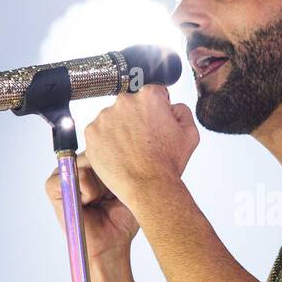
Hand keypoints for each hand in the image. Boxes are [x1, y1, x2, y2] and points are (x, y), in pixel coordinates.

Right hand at [45, 152, 139, 262]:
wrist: (113, 242)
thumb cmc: (123, 216)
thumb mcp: (130, 181)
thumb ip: (122, 160)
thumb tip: (118, 142)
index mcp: (94, 160)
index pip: (106, 143)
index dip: (118, 161)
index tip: (121, 185)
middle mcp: (78, 163)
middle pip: (97, 150)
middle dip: (110, 173)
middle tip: (111, 196)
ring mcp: (63, 172)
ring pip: (88, 162)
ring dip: (100, 184)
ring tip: (101, 200)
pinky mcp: (53, 185)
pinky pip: (74, 175)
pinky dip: (87, 191)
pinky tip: (89, 204)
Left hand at [81, 84, 199, 212]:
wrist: (148, 187)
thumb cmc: (169, 162)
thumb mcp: (190, 133)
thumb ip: (182, 110)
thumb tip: (171, 105)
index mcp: (149, 96)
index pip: (153, 94)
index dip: (157, 111)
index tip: (156, 126)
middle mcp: (124, 101)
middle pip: (131, 105)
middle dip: (137, 119)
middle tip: (144, 142)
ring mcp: (105, 116)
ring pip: (113, 119)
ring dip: (120, 130)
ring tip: (131, 151)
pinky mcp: (91, 133)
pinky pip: (98, 133)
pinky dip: (106, 142)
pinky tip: (119, 154)